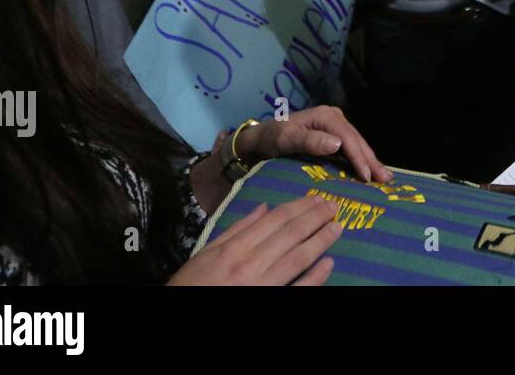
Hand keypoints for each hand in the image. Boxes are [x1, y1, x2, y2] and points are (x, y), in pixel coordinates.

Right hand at [166, 196, 341, 285]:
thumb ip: (235, 230)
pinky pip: (297, 289)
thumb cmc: (190, 286)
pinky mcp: (269, 302)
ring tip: (337, 227)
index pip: (274, 220)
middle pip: (290, 234)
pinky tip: (329, 264)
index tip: (316, 198)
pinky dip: (315, 277)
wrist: (178, 315)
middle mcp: (249, 263)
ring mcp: (261, 285)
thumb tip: (263, 209)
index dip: (299, 207)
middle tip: (334, 206)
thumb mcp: (205, 254)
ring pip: (297, 257)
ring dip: (320, 240)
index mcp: (234, 247)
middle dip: (315, 218)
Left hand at [235, 104, 392, 183]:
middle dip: (372, 160)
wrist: (257, 140)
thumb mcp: (286, 139)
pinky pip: (351, 148)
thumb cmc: (270, 139)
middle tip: (386, 180)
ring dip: (370, 161)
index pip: (348, 139)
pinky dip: (361, 160)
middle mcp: (334, 118)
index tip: (367, 178)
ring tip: (384, 178)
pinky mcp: (332, 136)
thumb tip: (338, 144)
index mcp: (326, 116)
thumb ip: (310, 141)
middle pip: (357, 141)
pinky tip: (369, 171)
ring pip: (357, 145)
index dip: (359, 158)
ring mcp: (334, 127)